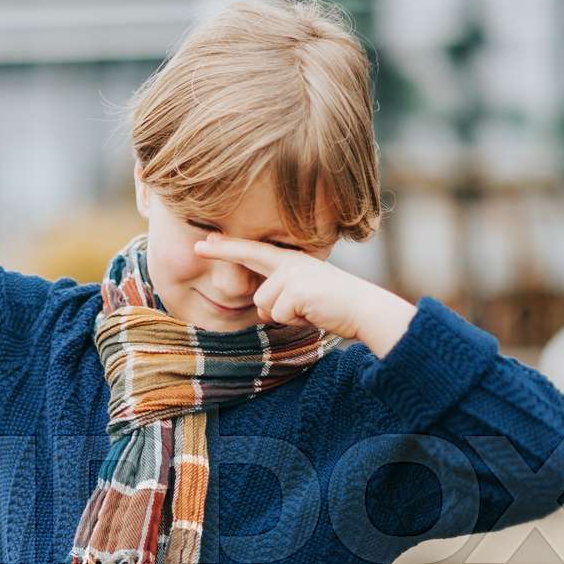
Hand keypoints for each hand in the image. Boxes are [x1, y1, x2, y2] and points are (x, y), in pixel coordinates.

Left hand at [192, 232, 414, 351]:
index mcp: (290, 261)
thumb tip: (263, 311)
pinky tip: (313, 314)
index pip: (253, 251)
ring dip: (284, 317)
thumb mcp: (302, 298)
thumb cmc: (334, 306)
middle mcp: (289, 262)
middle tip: (200, 249)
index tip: (203, 242)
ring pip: (264, 306)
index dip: (227, 247)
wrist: (363, 309)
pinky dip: (294, 322)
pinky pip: (278, 315)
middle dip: (232, 263)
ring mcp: (292, 274)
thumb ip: (281, 298)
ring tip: (309, 310)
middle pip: (253, 277)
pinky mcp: (296, 289)